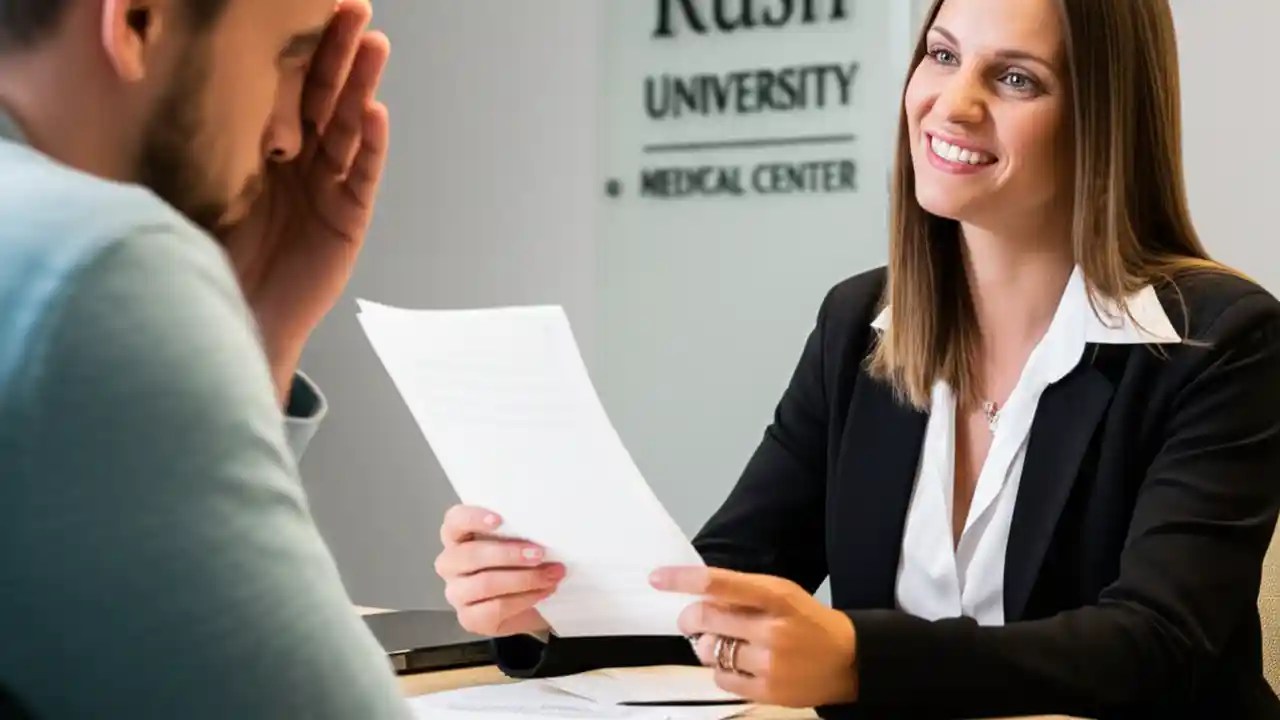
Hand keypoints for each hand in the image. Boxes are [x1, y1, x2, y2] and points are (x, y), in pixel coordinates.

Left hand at [224, 0, 389, 402]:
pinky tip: (375, 113)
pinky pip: (362, 174)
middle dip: (340, 51)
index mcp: (264, 146)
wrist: (230, 315)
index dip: (299, 46)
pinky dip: (370, 144)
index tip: (310, 7)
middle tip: (354, 7)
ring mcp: (328, 187)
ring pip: (350, 126)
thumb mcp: (196, 182)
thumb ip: (206, 136)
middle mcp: (302, 160)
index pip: (286, 85)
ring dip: (362, 85)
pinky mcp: (347, 218)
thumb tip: (180, 74)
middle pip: (325, 95)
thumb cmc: (207, 253)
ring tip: (374, 45)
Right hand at [435, 505, 564, 636]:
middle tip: (539, 553)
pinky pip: (496, 608)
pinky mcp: (469, 618)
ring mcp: (455, 593)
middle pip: (471, 555)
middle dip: (510, 554)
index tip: (499, 520)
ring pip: (485, 583)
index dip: (474, 518)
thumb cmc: (518, 564)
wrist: (527, 605)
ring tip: (551, 574)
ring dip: (524, 578)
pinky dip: (525, 598)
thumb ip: (518, 532)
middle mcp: (450, 563)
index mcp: (457, 536)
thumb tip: (541, 529)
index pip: (455, 520)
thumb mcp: (517, 542)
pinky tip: (543, 591)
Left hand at [651, 567, 858, 707]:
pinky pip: (721, 679)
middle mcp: (771, 628)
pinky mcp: (767, 690)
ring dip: (707, 646)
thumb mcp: (782, 594)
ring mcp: (769, 662)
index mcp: (775, 596)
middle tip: (691, 620)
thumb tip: (697, 596)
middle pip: (705, 620)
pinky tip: (739, 664)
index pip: (719, 583)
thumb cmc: (807, 620)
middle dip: (690, 618)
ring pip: (709, 652)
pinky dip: (722, 670)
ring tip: (725, 643)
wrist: (848, 660)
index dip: (683, 579)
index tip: (656, 578)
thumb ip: (743, 593)